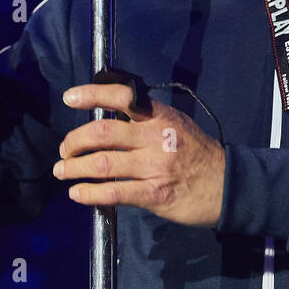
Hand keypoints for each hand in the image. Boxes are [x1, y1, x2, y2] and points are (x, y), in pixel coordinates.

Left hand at [54, 83, 225, 227]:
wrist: (227, 185)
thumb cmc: (196, 152)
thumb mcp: (175, 124)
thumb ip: (144, 120)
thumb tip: (106, 117)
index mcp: (159, 116)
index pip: (122, 97)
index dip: (93, 95)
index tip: (70, 97)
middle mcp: (155, 137)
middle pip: (103, 134)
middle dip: (75, 141)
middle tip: (64, 150)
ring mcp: (155, 167)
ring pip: (103, 165)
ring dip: (75, 168)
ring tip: (61, 171)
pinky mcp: (155, 194)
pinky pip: (114, 193)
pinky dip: (89, 194)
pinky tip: (77, 194)